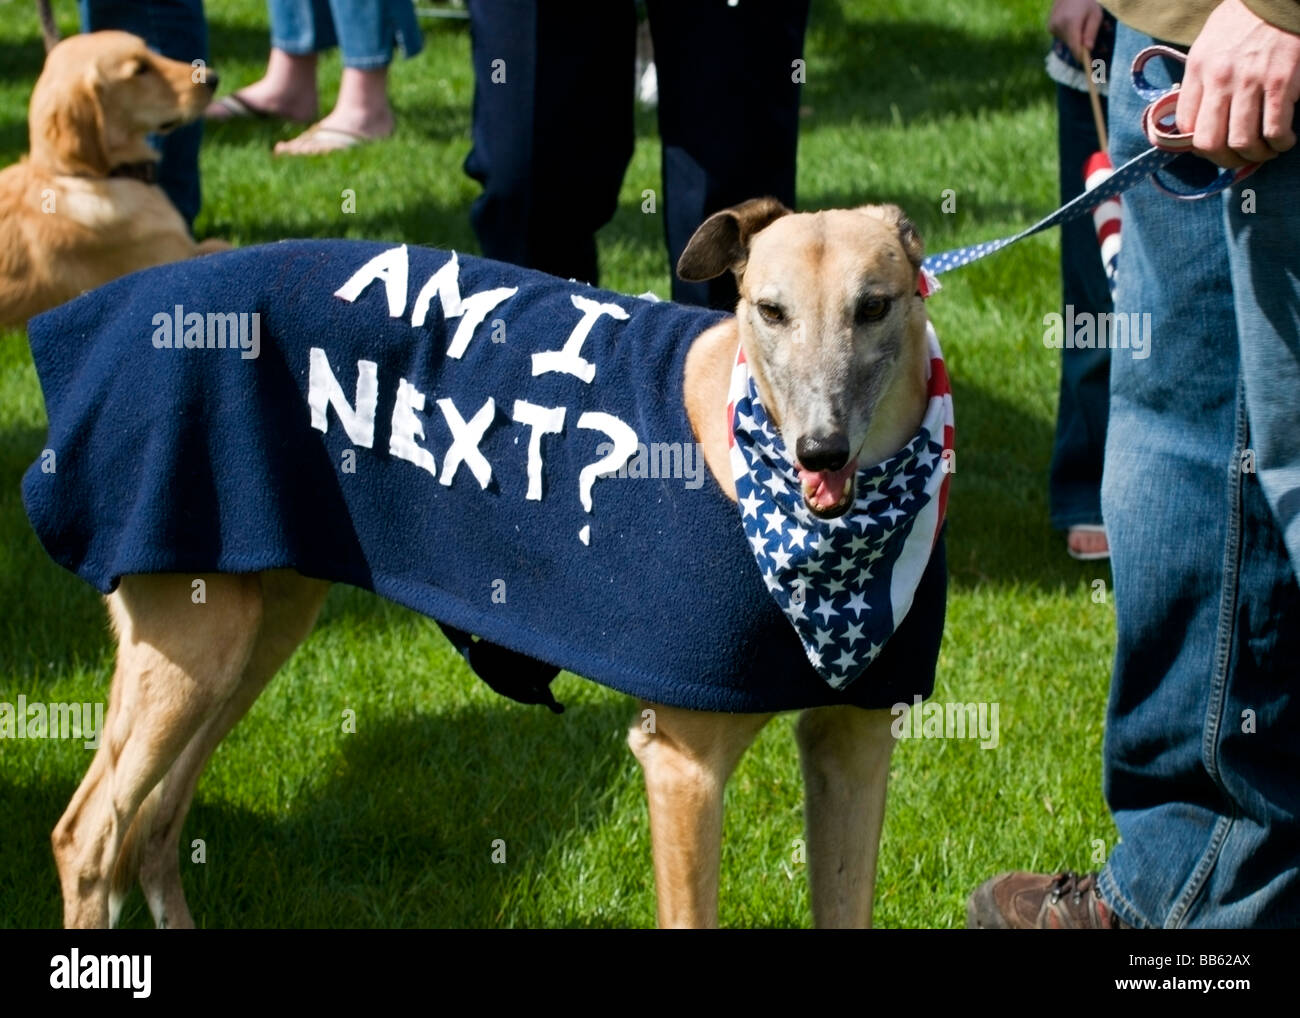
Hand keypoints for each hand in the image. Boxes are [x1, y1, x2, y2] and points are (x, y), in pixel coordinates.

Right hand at [1047, 0, 1103, 61]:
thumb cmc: (1086, 1)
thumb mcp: (1095, 14)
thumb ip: (1091, 32)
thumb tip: (1088, 49)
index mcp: (1071, 22)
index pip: (1075, 47)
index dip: (1082, 57)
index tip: (1088, 64)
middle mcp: (1059, 26)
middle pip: (1071, 45)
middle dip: (1080, 44)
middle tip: (1088, 35)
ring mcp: (1052, 27)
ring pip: (1066, 41)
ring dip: (1074, 38)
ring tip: (1078, 22)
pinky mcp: (1050, 27)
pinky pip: (1061, 36)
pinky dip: (1067, 33)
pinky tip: (1070, 21)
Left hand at [1177, 0, 1299, 166]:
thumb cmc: (1243, 21)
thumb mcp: (1207, 45)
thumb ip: (1199, 80)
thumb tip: (1194, 117)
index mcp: (1198, 70)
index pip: (1185, 126)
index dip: (1198, 145)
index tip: (1214, 147)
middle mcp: (1219, 79)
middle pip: (1209, 142)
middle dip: (1224, 160)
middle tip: (1238, 159)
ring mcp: (1250, 82)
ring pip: (1241, 142)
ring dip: (1254, 156)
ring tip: (1264, 151)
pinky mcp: (1280, 82)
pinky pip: (1274, 129)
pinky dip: (1279, 143)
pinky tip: (1284, 140)